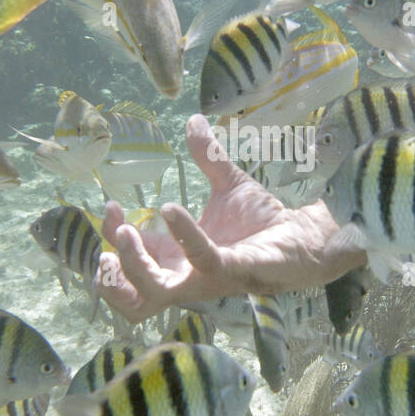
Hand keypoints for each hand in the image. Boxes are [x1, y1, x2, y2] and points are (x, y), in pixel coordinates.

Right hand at [97, 114, 363, 322]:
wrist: (304, 236)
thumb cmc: (262, 220)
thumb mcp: (228, 183)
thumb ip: (208, 156)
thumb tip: (194, 118)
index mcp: (175, 259)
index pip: (128, 262)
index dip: (111, 237)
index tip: (110, 204)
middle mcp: (185, 277)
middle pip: (130, 296)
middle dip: (110, 271)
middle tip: (116, 229)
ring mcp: (207, 279)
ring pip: (153, 294)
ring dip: (133, 266)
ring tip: (127, 232)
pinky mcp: (234, 270)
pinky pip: (201, 261)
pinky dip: (183, 236)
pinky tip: (169, 208)